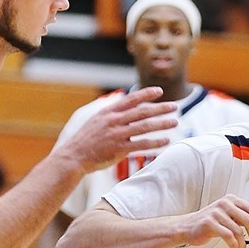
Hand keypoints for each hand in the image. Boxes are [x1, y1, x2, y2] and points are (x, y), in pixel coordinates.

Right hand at [57, 86, 177, 173]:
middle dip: (161, 108)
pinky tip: (166, 141)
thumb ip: (112, 113)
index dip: (146, 94)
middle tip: (175, 107)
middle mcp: (114, 121)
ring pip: (145, 127)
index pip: (131, 99)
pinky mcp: (119, 149)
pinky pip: (142, 145)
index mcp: (109, 112)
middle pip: (142, 112)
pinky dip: (155, 143)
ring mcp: (117, 135)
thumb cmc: (87, 139)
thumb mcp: (97, 120)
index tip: (160, 91)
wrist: (74, 156)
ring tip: (175, 122)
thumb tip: (126, 105)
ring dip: (162, 124)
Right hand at [180, 195, 248, 247]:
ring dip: (243, 245)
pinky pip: (228, 236)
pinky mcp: (209, 223)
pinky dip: (234, 245)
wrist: (187, 227)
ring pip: (238, 231)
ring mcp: (216, 212)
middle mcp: (225, 203)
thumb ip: (240, 218)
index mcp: (231, 200)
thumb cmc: (209, 223)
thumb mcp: (227, 215)